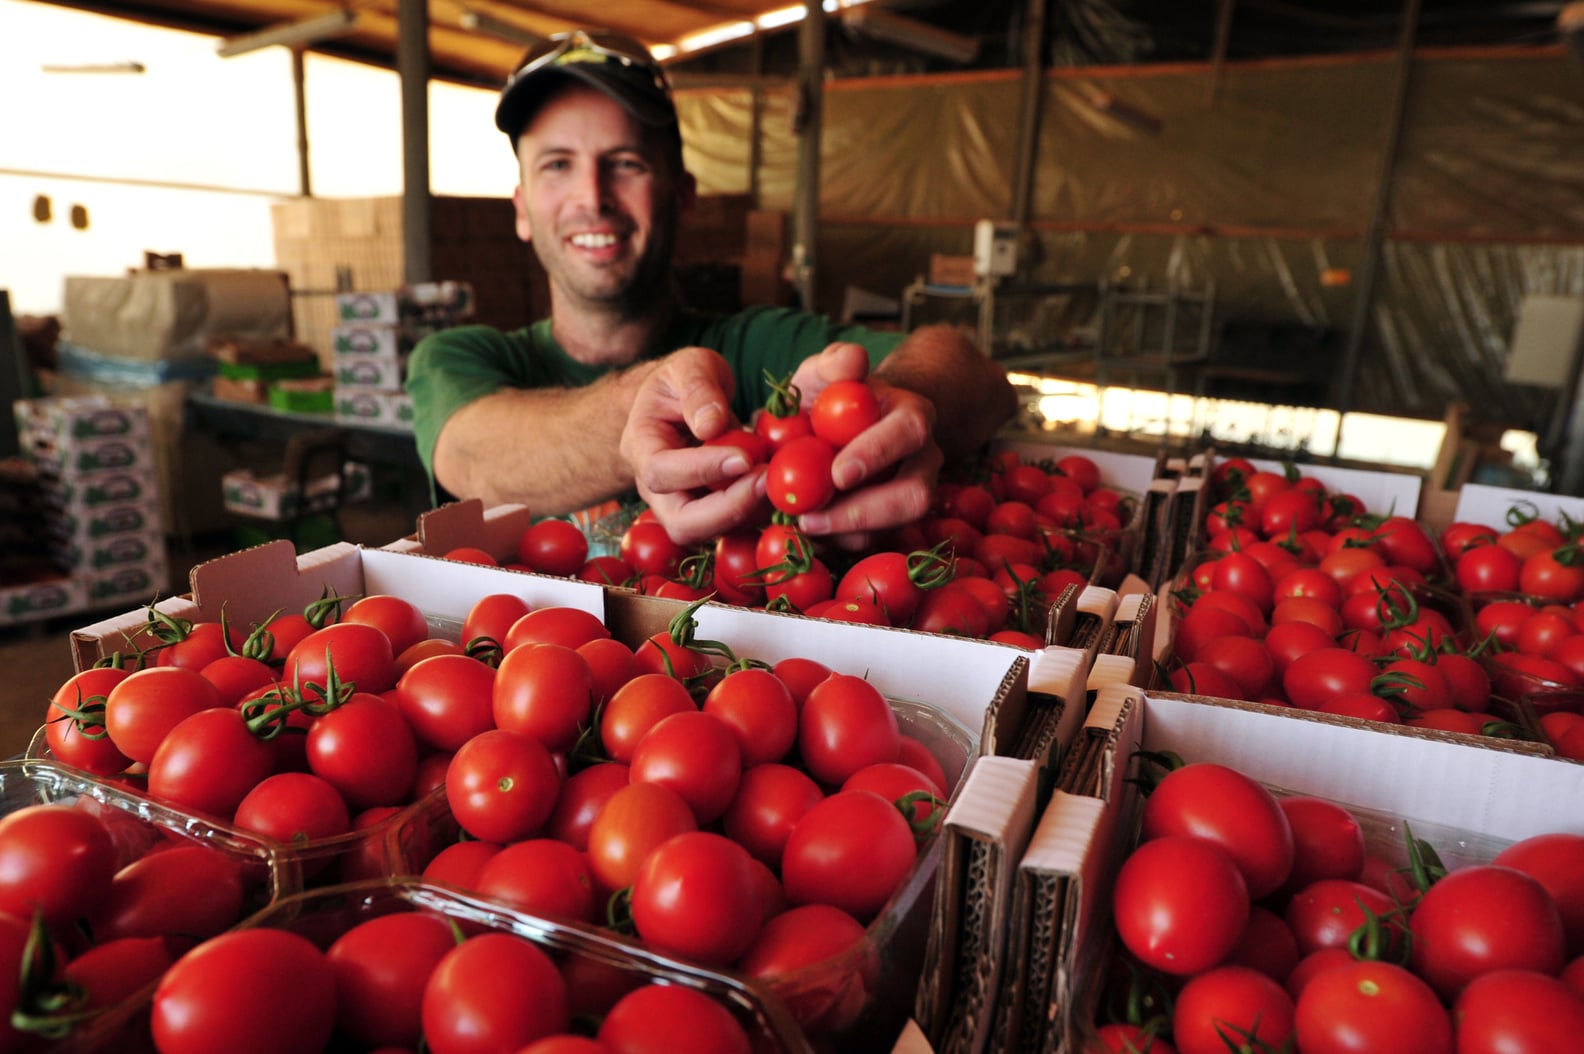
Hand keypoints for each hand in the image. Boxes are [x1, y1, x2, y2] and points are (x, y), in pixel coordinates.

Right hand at [619, 347, 766, 545]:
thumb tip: (711, 426)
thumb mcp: (688, 366)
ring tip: (779, 474)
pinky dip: (761, 509)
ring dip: (751, 510)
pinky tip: (780, 481)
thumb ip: (698, 389)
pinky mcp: (712, 512)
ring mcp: (683, 505)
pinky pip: (735, 525)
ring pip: (712, 532)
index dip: (702, 470)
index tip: (744, 457)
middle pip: (682, 523)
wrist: (681, 403)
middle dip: (729, 509)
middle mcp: (656, 488)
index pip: (662, 472)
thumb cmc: (682, 382)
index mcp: (641, 447)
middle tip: (768, 480)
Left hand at [792, 345, 941, 547]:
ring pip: (893, 528)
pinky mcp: (891, 524)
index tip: (837, 474)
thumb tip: (853, 360)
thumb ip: (835, 361)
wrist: (840, 429)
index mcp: (912, 416)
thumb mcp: (827, 371)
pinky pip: (872, 542)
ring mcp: (910, 495)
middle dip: (863, 513)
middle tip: (811, 519)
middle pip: (914, 496)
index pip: (908, 432)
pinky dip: (836, 544)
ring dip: (844, 534)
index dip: (876, 453)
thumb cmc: (833, 397)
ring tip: (798, 528)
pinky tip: (803, 535)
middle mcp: (923, 461)